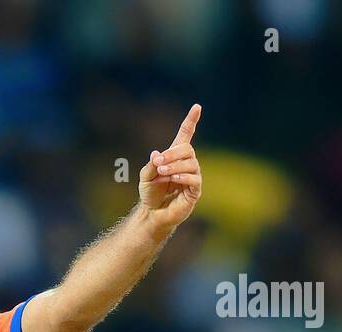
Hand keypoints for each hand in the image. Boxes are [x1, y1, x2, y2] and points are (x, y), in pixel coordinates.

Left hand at [138, 103, 202, 235]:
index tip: (197, 107)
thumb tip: (157, 153)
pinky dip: (182, 176)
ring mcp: (192, 177)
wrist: (152, 213)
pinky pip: (194, 179)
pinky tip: (173, 178)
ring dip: (174, 166)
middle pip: (187, 149)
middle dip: (172, 154)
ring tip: (161, 173)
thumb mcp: (145, 176)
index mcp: (175, 157)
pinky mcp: (194, 191)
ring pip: (191, 163)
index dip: (191, 121)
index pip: (186, 135)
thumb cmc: (150, 193)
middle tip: (157, 163)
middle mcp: (187, 164)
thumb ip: (151, 164)